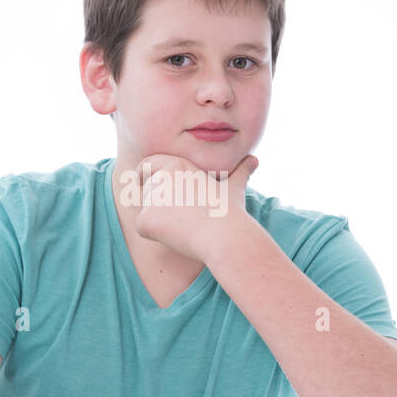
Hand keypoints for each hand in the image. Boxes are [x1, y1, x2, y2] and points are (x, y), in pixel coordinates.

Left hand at [133, 153, 258, 262]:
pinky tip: (175, 235)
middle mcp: (161, 176)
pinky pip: (142, 227)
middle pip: (148, 191)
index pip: (148, 164)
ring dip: (160, 220)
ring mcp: (152, 197)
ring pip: (146, 210)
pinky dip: (155, 234)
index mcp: (177, 164)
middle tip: (180, 216)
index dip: (144, 173)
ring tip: (184, 226)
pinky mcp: (145, 218)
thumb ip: (239, 172)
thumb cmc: (230, 212)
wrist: (225, 235)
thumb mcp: (233, 187)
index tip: (143, 182)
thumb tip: (254, 160)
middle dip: (158, 204)